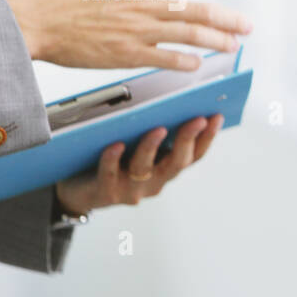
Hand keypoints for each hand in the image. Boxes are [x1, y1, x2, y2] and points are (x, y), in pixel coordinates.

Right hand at [5, 0, 253, 70]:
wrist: (34, 20)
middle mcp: (144, 3)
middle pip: (198, 9)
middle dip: (229, 18)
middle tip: (249, 26)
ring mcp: (137, 29)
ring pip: (188, 34)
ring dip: (216, 40)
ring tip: (233, 45)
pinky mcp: (127, 54)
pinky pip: (166, 58)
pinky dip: (187, 60)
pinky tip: (200, 63)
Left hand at [54, 115, 222, 215]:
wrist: (80, 193)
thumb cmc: (111, 162)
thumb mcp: (139, 148)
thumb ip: (155, 133)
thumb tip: (168, 103)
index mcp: (166, 169)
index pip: (194, 155)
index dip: (207, 138)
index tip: (216, 116)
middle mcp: (154, 182)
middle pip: (176, 162)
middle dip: (188, 139)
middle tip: (198, 119)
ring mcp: (131, 189)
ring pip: (145, 167)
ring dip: (153, 147)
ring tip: (158, 128)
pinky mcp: (107, 192)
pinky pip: (110, 173)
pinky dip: (113, 159)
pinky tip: (116, 144)